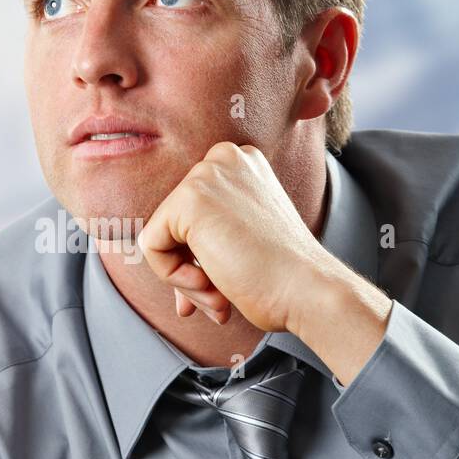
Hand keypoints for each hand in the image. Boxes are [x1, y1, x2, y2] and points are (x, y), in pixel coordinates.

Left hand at [136, 140, 393, 384]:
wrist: (307, 289)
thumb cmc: (284, 276)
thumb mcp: (243, 241)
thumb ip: (208, 240)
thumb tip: (174, 262)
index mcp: (241, 163)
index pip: (191, 213)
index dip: (198, 257)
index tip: (218, 286)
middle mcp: (223, 158)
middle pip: (172, 222)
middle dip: (189, 270)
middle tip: (217, 300)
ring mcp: (206, 174)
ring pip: (160, 236)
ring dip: (184, 280)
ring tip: (218, 298)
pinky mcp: (189, 198)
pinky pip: (151, 247)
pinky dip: (173, 277)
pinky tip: (212, 284)